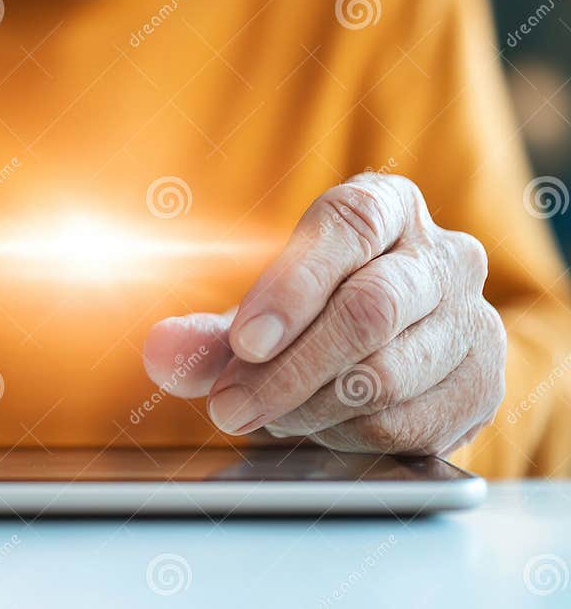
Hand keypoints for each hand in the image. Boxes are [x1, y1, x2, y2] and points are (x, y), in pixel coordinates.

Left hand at [144, 172, 505, 454]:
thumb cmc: (317, 314)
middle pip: (369, 309)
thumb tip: (162, 352)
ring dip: (308, 408)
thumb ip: (209, 334)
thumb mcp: (260, 315)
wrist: (398, 345)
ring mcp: (472, 320)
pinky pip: (407, 424)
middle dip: (287, 369)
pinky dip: (346, 436)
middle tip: (230, 406)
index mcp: (385, 207)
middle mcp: (442, 254)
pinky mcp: (483, 384)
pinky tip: (319, 426)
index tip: (244, 340)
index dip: (291, 285)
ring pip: (385, 375)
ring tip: (266, 415)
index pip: (348, 226)